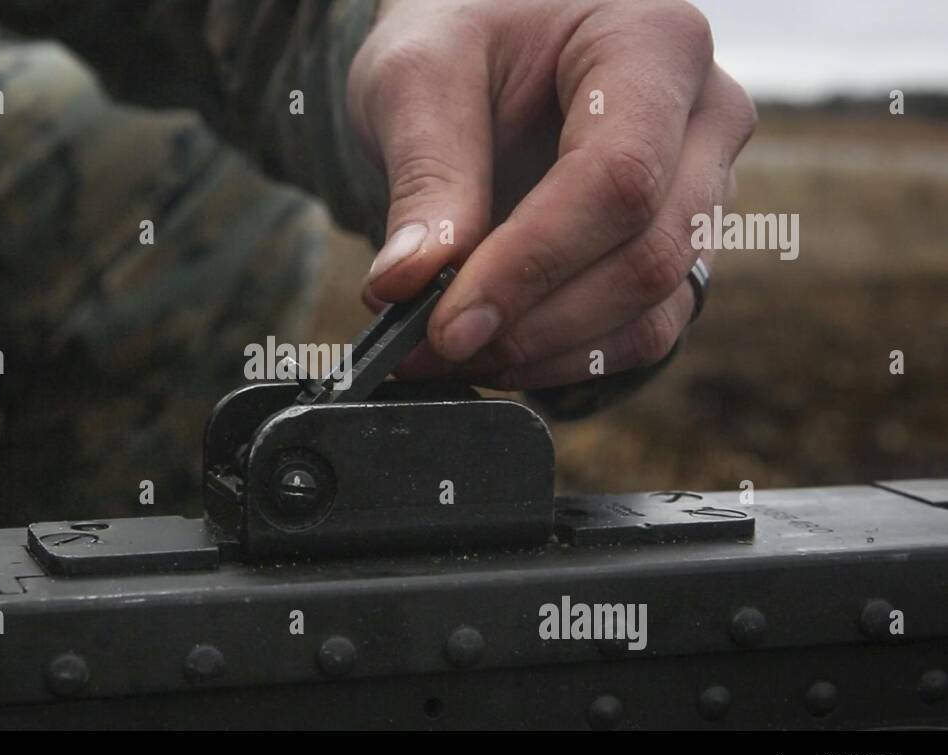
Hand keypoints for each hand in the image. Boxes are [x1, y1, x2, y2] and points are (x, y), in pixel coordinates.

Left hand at [347, 0, 755, 388]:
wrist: (483, 44)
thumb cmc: (459, 37)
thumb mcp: (419, 78)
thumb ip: (425, 175)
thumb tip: (407, 284)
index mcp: (655, 43)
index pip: (617, 178)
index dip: (531, 264)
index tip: (446, 320)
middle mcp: (705, 117)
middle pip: (647, 254)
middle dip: (533, 321)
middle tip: (431, 346)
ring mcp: (705, 190)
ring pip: (653, 308)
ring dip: (546, 352)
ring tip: (446, 353)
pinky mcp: (679, 248)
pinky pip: (643, 330)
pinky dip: (565, 358)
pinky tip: (493, 353)